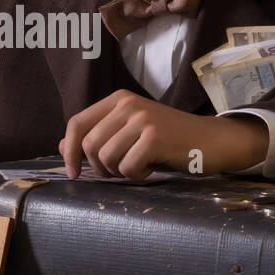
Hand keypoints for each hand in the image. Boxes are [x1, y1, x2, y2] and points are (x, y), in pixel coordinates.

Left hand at [58, 90, 269, 179]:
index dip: (69, 151)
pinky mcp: (155, 137)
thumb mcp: (130, 132)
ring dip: (121, 172)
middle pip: (90, 145)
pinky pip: (128, 168)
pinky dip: (138, 176)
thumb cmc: (170, 140)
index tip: (73, 172)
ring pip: (107, 159)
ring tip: (142, 165)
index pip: (77, 124)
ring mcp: (142, 119)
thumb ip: (98, 135)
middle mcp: (128, 104)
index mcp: (118, 99)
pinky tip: (153, 167)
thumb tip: (62, 146)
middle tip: (123, 169)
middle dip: (101, 168)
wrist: (212, 141)